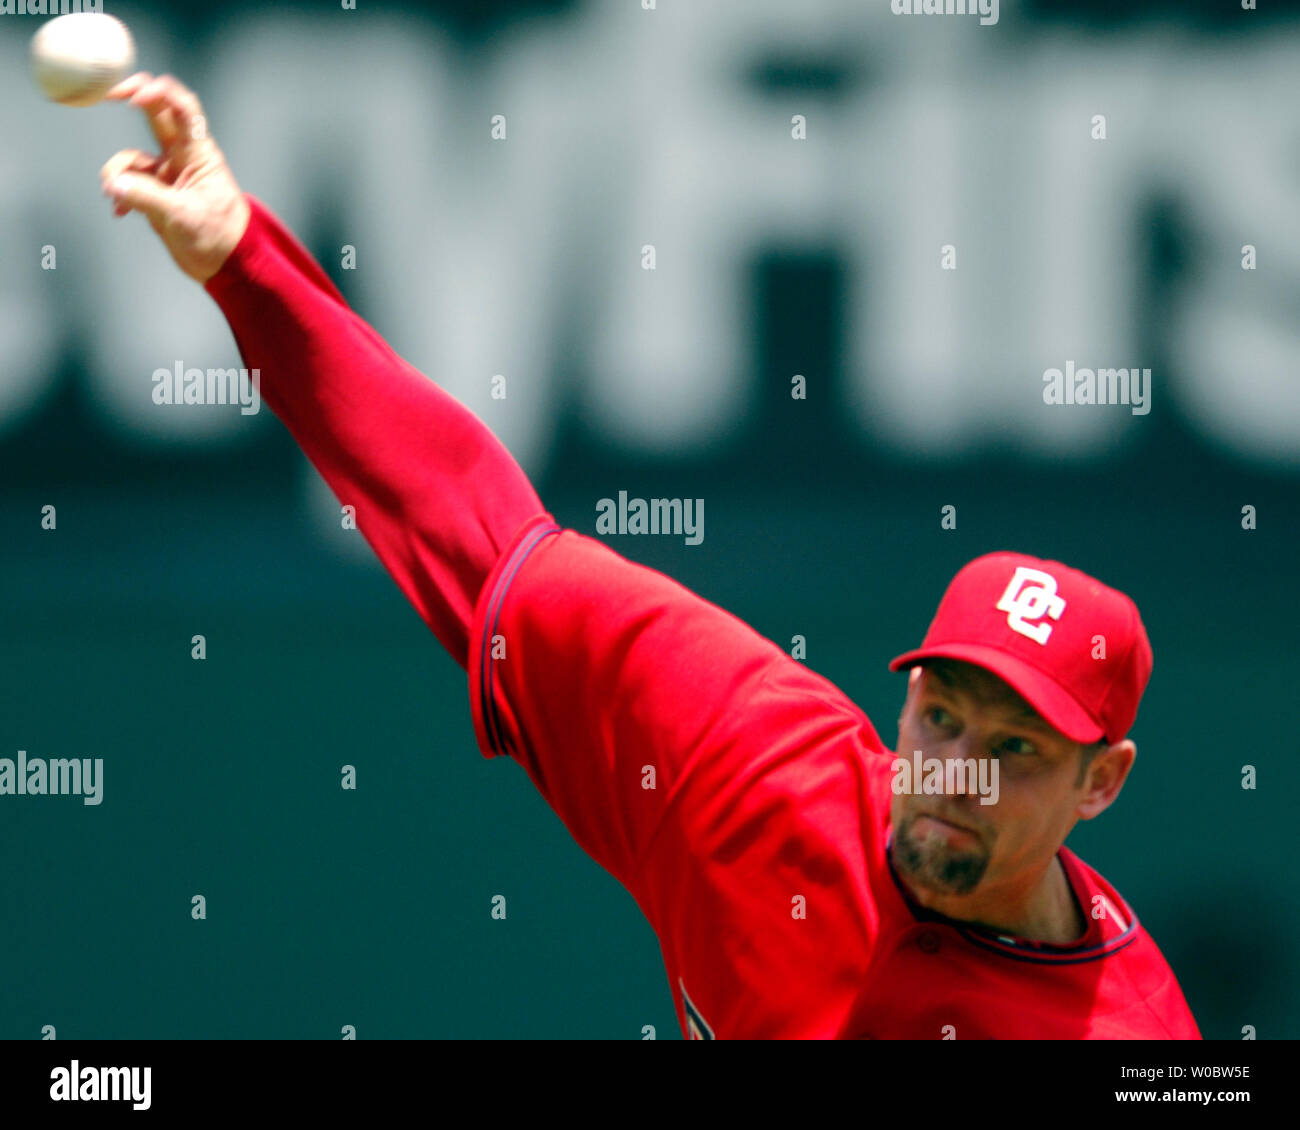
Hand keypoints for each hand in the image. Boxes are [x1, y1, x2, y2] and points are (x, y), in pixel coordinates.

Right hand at [100, 73, 250, 283]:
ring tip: (115, 197)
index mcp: (199, 155)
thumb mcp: (182, 217)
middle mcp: (183, 158)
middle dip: (134, 98)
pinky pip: (129, 183)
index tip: (133, 97)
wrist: (228, 266)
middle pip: (157, 115)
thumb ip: (146, 198)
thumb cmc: (218, 238)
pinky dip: (121, 194)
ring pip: (133, 156)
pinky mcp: (157, 193)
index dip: (159, 92)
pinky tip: (120, 212)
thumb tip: (112, 184)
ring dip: (118, 171)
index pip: (182, 109)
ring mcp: (168, 174)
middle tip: (108, 95)